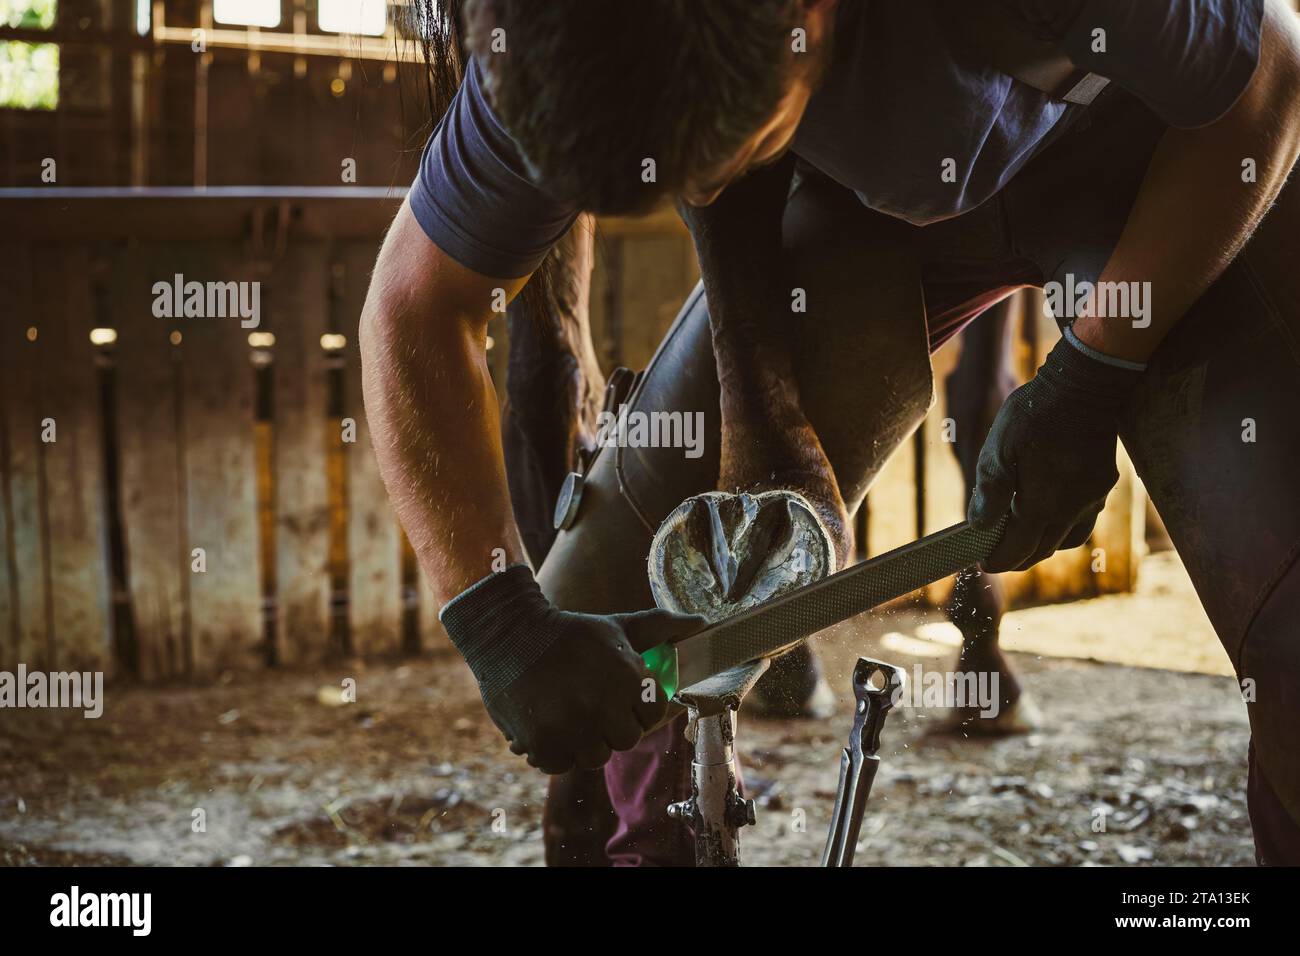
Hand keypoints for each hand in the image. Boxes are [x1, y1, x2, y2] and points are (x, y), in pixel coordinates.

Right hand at [439, 566, 702, 773]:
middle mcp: (604, 705)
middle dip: (612, 727)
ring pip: (594, 757)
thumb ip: (661, 626)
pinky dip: (555, 752)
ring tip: (569, 717)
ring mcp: (573, 727)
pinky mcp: (543, 743)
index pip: (652, 718)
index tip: (620, 700)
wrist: (508, 634)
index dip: (638, 710)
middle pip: (625, 740)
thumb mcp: (618, 625)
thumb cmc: (570, 632)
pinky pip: (560, 764)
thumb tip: (702, 621)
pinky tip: (548, 727)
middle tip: (592, 707)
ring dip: (584, 742)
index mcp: (628, 678)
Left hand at [968, 331, 1142, 571]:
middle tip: (995, 555)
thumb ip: (989, 493)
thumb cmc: (1033, 415)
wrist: (1083, 386)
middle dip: (1017, 558)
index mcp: (1043, 506)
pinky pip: (1083, 520)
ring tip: (1020, 537)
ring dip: (1041, 545)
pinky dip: (1063, 528)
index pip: (1018, 550)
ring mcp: (1092, 499)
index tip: (982, 563)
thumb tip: (979, 527)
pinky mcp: (1103, 485)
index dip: (997, 561)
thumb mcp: (998, 451)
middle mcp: (1072, 510)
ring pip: (1067, 540)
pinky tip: (1049, 513)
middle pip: (1042, 550)